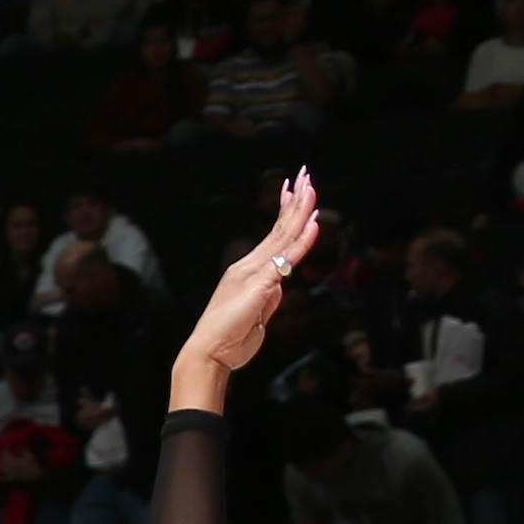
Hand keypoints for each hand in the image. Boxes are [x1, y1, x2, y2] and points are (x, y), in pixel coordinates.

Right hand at [173, 170, 322, 414]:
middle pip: (279, 227)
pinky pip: (287, 258)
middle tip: (305, 173)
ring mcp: (255, 273)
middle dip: (294, 199)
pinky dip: (302, 240)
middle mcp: (251, 265)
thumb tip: (277, 286)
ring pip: (283, 236)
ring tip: (310, 187)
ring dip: (300, 210)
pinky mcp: (261, 284)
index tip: (294, 188)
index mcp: (248, 269)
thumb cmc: (230, 335)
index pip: (274, 234)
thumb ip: (268, 294)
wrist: (210, 350)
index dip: (286, 210)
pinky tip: (313, 224)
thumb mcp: (256, 311)